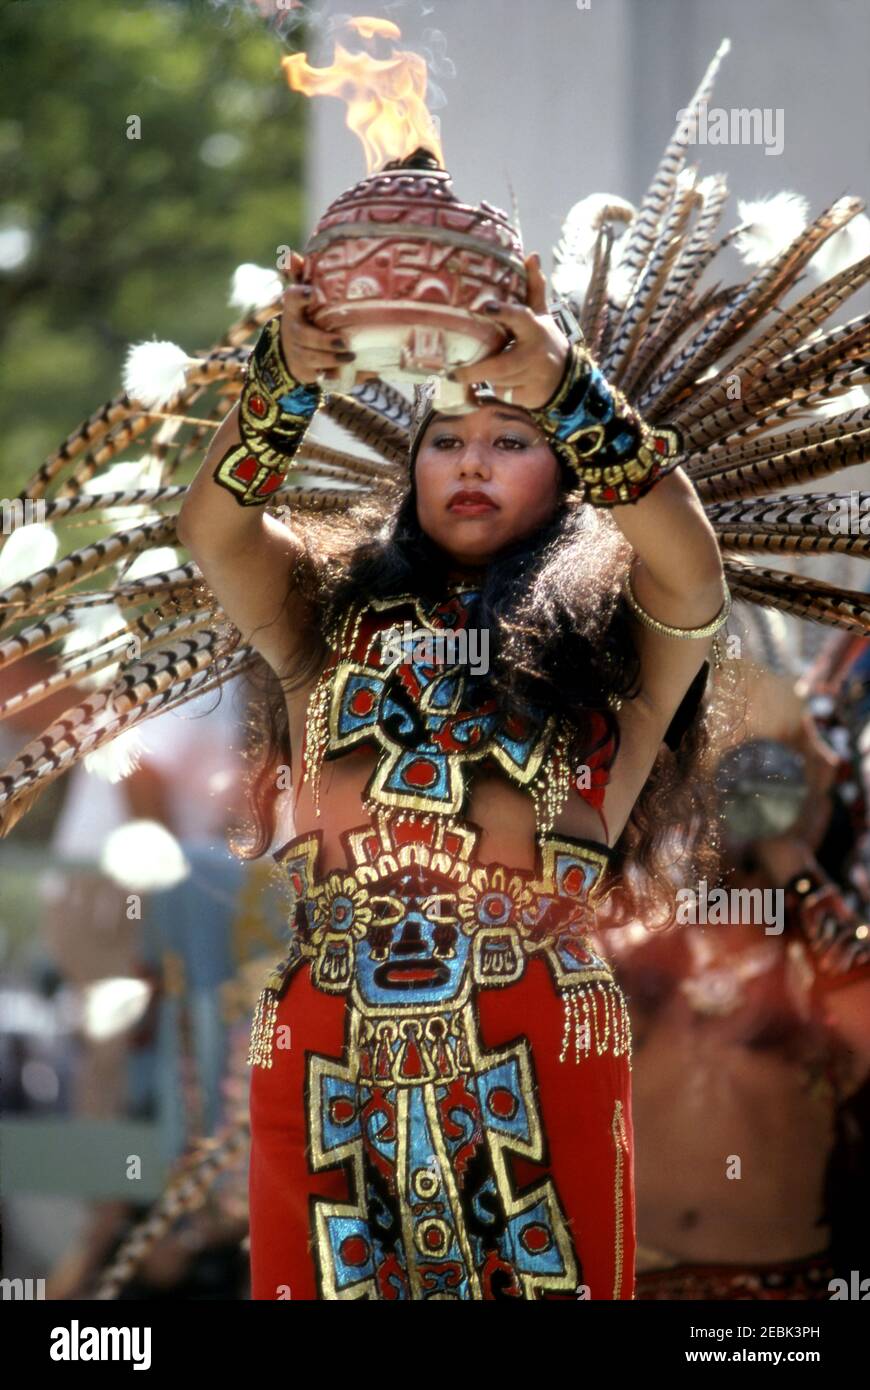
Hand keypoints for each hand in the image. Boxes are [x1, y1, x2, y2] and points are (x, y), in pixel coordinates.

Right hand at [278, 250, 356, 384]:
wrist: (290, 354)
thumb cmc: (304, 317)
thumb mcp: (302, 298)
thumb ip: (299, 275)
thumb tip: (291, 254)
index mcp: (293, 310)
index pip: (291, 299)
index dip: (300, 296)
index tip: (312, 293)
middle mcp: (293, 332)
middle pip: (304, 337)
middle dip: (323, 341)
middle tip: (343, 342)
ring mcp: (298, 354)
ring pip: (313, 359)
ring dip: (332, 359)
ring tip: (351, 356)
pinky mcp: (307, 372)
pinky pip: (324, 377)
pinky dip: (342, 376)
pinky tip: (361, 372)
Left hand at [448, 252, 570, 409]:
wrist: (566, 378)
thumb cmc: (543, 340)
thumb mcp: (540, 315)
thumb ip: (533, 288)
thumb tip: (531, 255)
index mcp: (535, 328)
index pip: (520, 317)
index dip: (504, 312)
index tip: (486, 307)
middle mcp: (535, 353)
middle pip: (500, 365)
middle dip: (475, 371)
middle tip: (452, 372)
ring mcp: (533, 377)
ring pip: (499, 381)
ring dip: (485, 378)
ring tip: (476, 373)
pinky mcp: (529, 396)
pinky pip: (503, 393)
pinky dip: (497, 390)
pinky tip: (500, 383)